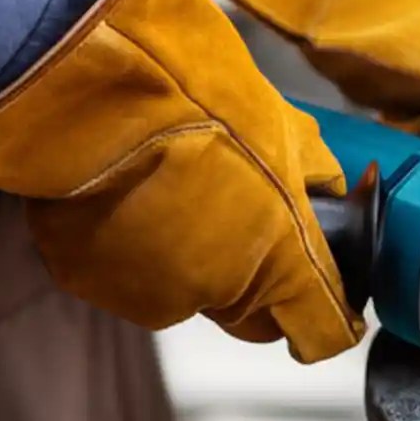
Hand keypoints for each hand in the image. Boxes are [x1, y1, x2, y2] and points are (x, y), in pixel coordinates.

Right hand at [0, 0, 363, 362]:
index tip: (322, 294)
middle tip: (239, 215)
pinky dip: (128, 244)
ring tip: (170, 190)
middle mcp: (216, 299)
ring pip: (181, 292)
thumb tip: (333, 192)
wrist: (103, 88)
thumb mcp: (292, 132)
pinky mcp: (86, 283)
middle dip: (252, 277)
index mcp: (280, 269)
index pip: (319, 332)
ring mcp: (146, 295)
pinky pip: (122, 272)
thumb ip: (318, 179)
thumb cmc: (210, 106)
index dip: (324, 311)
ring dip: (184, 258)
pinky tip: (127, 192)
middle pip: (247, 313)